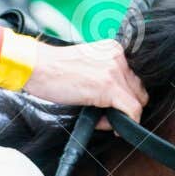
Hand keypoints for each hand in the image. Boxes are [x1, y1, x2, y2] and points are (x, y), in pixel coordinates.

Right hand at [23, 40, 148, 124]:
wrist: (35, 66)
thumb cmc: (54, 68)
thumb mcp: (88, 66)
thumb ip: (106, 77)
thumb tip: (119, 102)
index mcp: (114, 49)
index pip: (134, 77)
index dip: (126, 95)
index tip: (115, 105)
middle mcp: (118, 57)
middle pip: (139, 90)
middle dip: (126, 106)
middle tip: (107, 114)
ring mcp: (115, 71)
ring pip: (137, 101)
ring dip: (122, 115)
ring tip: (102, 117)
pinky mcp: (109, 87)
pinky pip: (131, 110)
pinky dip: (126, 122)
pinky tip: (110, 125)